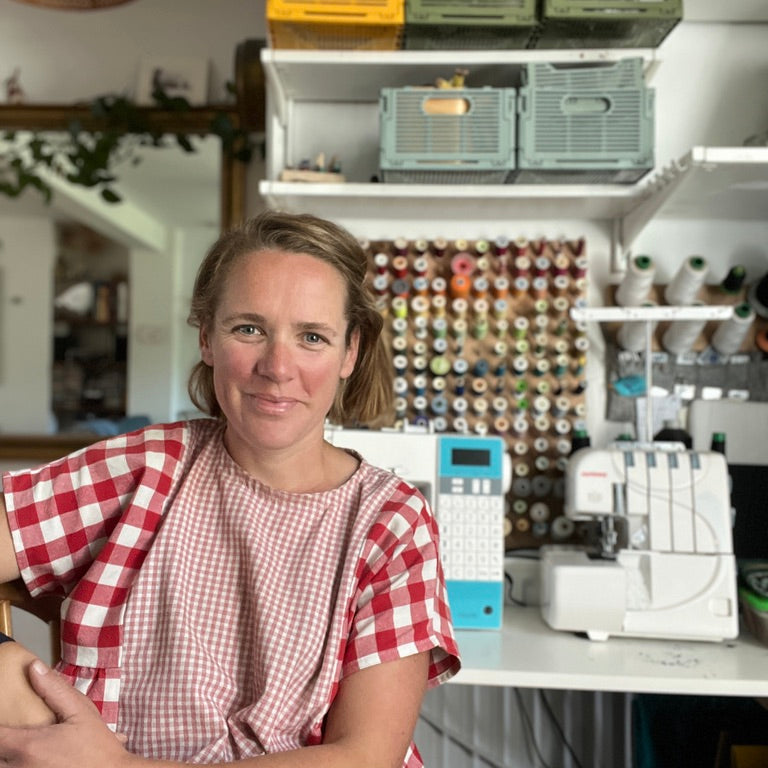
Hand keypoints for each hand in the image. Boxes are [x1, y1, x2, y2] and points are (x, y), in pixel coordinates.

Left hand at [0, 660, 133, 767]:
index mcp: (29, 746)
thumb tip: (33, 668)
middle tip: (14, 731)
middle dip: (3, 741)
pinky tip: (31, 759)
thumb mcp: (81, 711)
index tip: (5, 718)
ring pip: (3, 766)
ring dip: (8, 756)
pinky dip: (16, 765)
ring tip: (20, 745)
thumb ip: (54, 689)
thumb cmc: (97, 746)